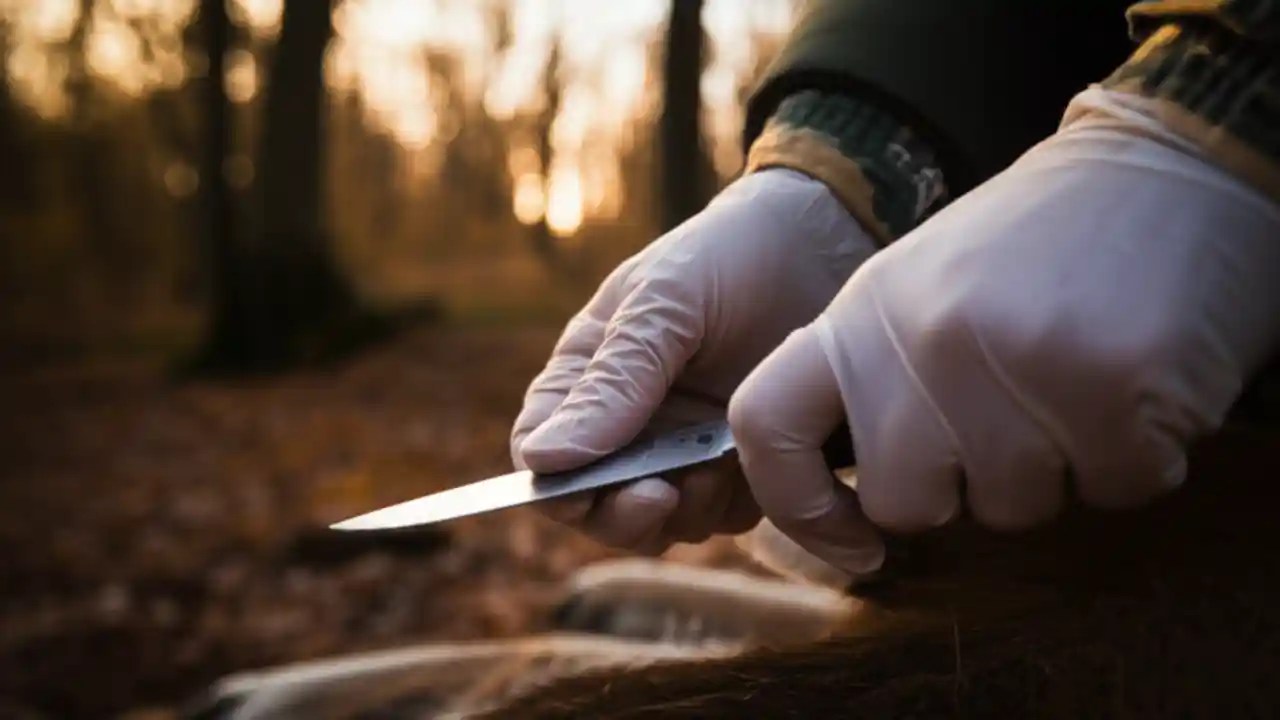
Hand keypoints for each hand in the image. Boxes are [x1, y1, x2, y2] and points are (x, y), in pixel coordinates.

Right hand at [512, 169, 874, 552]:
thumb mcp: (664, 304)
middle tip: (662, 495)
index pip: (543, 454)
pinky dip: (731, 506)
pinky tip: (754, 463)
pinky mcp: (741, 468)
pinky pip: (722, 518)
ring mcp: (684, 451)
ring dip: (683, 513)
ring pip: (659, 524)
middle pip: (596, 506)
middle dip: (623, 514)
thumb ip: (612, 380)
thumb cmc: (728, 258)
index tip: (589, 491)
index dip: (554, 486)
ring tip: (716, 467)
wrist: (826, 248)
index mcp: (586, 378)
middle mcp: (628, 425)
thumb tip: (544, 457)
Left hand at [728, 88, 1279, 576]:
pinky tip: (1134, 383)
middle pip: (903, 502)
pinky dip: (1133, 458)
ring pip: (1011, 508)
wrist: (1162, 170)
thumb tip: (837, 501)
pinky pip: (1112, 489)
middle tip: (1008, 417)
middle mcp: (922, 337)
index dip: (795, 505)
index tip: (852, 537)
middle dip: (961, 489)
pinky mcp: (1112, 383)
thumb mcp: (917, 290)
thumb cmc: (1036, 249)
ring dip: (1053, 467)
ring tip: (1074, 379)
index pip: (766, 425)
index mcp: (861, 314)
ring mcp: (1014, 359)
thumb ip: (870, 380)